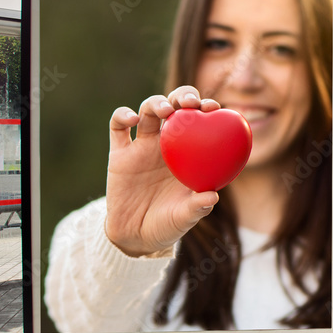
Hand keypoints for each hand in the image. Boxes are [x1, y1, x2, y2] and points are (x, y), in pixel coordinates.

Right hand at [104, 86, 221, 256]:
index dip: (207, 108)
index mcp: (189, 152)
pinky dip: (123, 115)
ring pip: (149, 110)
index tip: (215, 108)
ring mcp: (142, 146)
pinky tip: (133, 118)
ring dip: (156, 103)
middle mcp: (167, 144)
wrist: (135, 237)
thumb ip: (197, 207)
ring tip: (165, 110)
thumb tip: (213, 196)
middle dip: (183, 95)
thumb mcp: (184, 218)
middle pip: (176, 107)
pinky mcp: (119, 154)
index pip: (202, 121)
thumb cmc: (168, 224)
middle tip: (190, 102)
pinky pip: (118, 127)